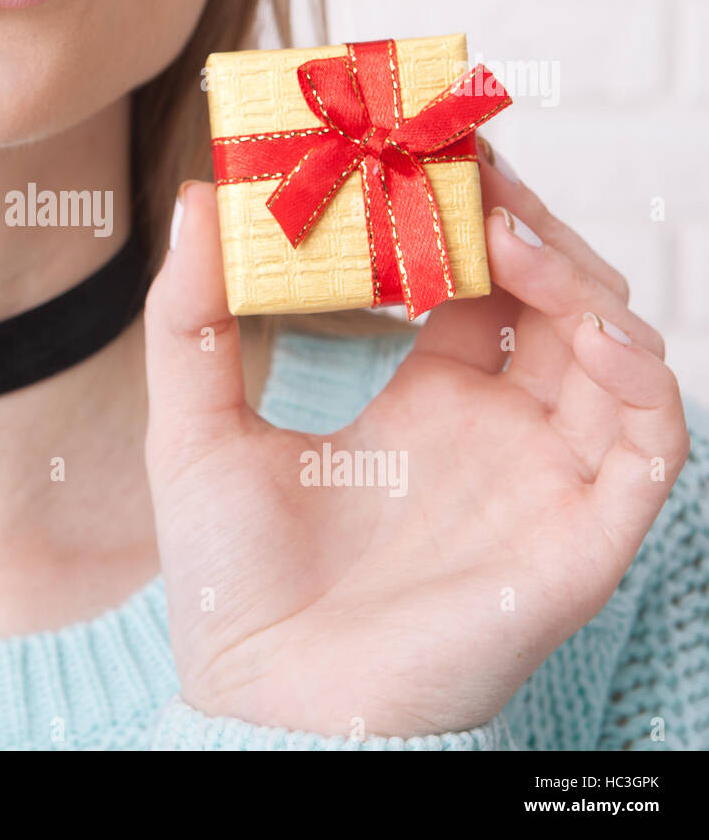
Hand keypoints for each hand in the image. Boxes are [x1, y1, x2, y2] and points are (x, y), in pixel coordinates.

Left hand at [142, 146, 689, 737]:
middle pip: (554, 298)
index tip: (436, 144)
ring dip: (582, 279)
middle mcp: (496, 427)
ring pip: (613, 352)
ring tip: (513, 232)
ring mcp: (541, 477)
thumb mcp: (196, 421)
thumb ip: (191, 314)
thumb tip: (196, 197)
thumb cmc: (228, 574)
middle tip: (477, 167)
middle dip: (528, 225)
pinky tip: (587, 325)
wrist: (255, 695)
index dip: (471, 211)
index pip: (481, 280)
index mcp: (425, 396)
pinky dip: (637, 375)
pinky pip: (648, 442)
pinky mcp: (577, 536)